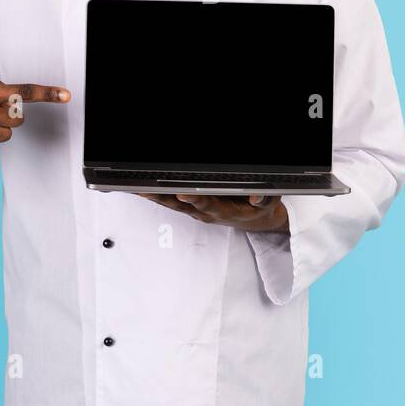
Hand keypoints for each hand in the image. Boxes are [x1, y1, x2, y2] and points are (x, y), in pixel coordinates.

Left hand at [137, 192, 289, 232]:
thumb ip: (264, 199)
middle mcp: (204, 212)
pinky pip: (170, 201)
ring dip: (154, 196)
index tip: (183, 193)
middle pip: (180, 204)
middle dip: (163, 197)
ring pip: (171, 203)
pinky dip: (156, 194)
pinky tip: (142, 188)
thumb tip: (257, 198)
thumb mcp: (268, 202)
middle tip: (146, 189)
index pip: (206, 204)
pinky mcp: (189, 206)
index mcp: (222, 210)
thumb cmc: (257, 207)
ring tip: (136, 187)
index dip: (195, 199)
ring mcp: (195, 210)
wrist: (254, 218)